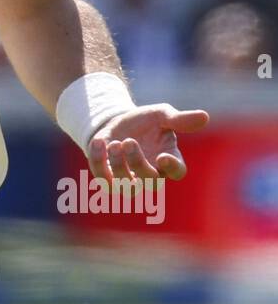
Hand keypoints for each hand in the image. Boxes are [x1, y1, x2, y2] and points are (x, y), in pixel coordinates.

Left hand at [87, 104, 209, 185]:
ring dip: (119, 167)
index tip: (162, 156)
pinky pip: (102, 180)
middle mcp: (152, 175)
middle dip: (138, 163)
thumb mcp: (162, 115)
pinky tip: (100, 141)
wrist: (117, 123)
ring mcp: (129, 181)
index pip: (177, 172)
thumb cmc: (146, 122)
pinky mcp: (108, 178)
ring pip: (126, 188)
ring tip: (115, 143)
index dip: (172, 168)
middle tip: (129, 141)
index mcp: (169, 159)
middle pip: (150, 182)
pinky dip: (99, 162)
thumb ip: (180, 119)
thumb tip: (205, 117)